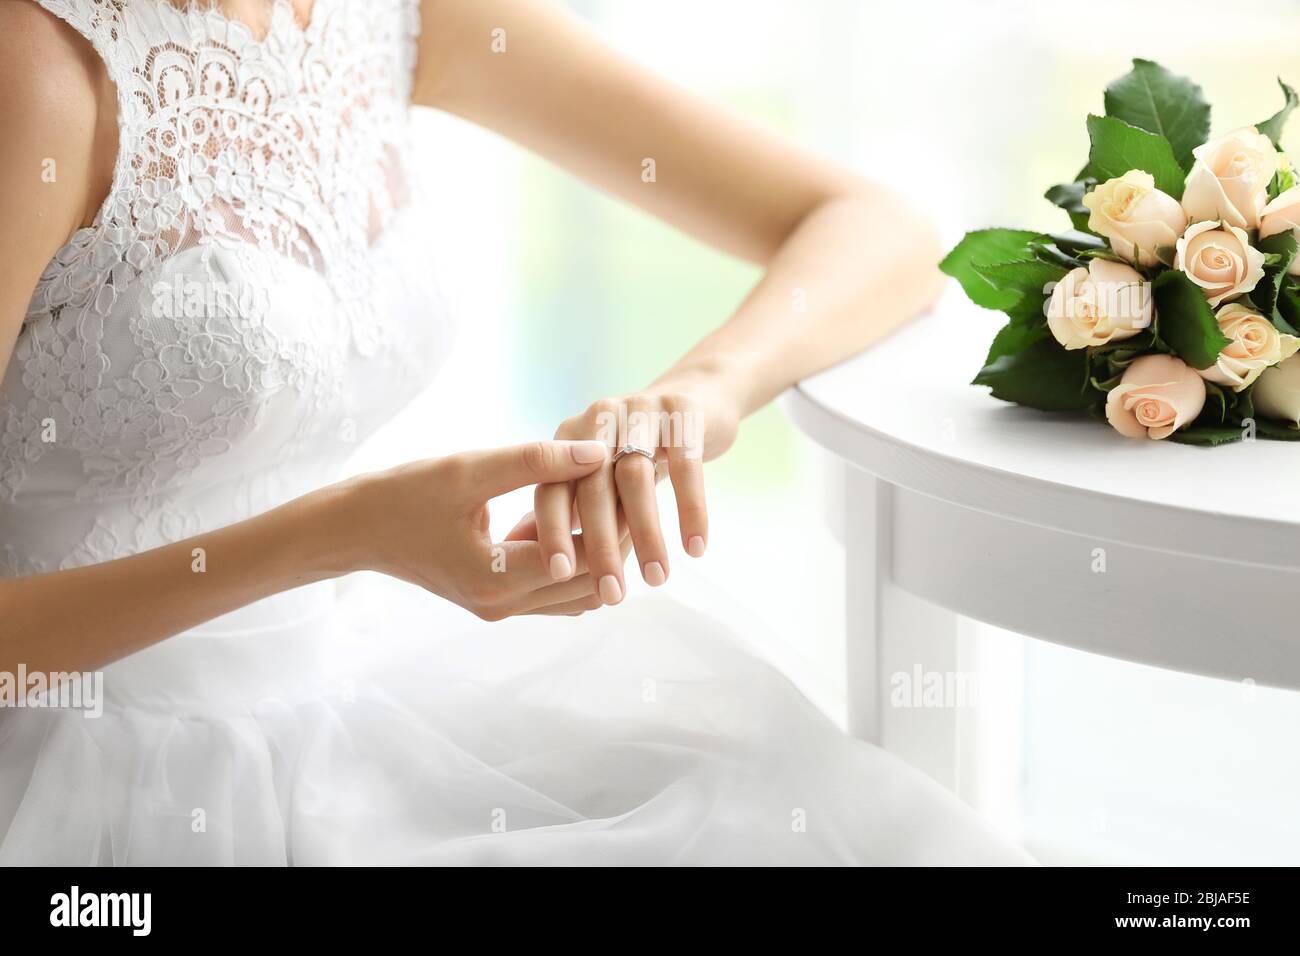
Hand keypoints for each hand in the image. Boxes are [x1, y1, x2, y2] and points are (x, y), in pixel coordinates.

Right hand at [338, 440, 624, 619]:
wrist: (355, 529)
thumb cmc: (405, 494)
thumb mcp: (470, 469)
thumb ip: (536, 461)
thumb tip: (599, 450)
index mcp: (498, 576)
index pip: (585, 559)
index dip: (616, 522)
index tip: (636, 483)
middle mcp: (504, 604)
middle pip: (589, 584)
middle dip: (617, 543)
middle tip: (638, 495)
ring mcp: (499, 608)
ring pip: (576, 595)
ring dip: (599, 556)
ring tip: (613, 507)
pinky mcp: (495, 600)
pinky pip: (554, 592)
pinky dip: (573, 564)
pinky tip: (579, 521)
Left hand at [535, 376, 741, 603]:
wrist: (698, 397)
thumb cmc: (639, 451)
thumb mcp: (601, 474)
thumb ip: (568, 511)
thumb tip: (530, 566)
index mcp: (569, 440)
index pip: (552, 489)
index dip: (553, 531)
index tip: (560, 576)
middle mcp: (598, 420)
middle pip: (594, 488)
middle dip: (602, 546)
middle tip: (612, 595)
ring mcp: (640, 410)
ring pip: (637, 478)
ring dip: (646, 534)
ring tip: (657, 579)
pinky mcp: (683, 413)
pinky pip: (686, 466)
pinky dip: (690, 509)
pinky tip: (695, 548)